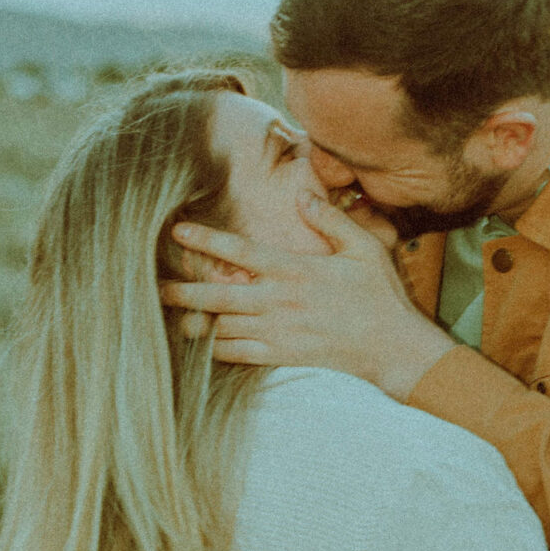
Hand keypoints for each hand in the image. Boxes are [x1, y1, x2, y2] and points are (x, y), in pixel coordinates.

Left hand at [159, 191, 455, 400]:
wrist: (393, 348)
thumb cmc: (380, 295)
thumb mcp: (365, 248)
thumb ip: (331, 220)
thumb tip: (303, 194)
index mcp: (296, 271)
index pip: (240, 251)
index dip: (206, 240)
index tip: (177, 231)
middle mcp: (280, 302)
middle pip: (218, 295)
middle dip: (183, 290)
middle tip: (156, 286)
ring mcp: (278, 333)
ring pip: (221, 328)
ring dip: (193, 321)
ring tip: (170, 315)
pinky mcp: (282, 356)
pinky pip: (237, 355)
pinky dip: (214, 350)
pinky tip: (199, 344)